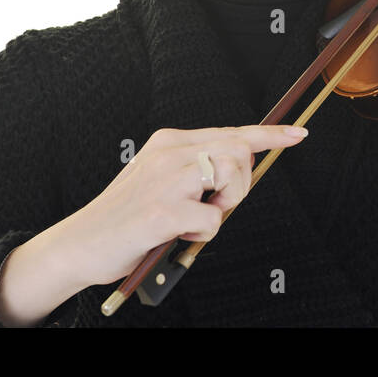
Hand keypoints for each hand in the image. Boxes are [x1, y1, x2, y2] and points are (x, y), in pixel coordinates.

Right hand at [54, 124, 307, 288]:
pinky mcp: (162, 211)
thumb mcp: (162, 182)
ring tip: (192, 220)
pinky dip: (202, 234)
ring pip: (231, 176)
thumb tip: (239, 177)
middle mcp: (169, 152)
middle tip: (216, 205)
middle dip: (241, 183)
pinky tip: (176, 235)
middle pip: (239, 150)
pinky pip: (213, 219)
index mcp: (169, 143)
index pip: (231, 132)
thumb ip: (197, 173)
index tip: (298, 134)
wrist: (79, 244)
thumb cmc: (125, 219)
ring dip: (223, 206)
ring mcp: (166, 179)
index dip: (270, 135)